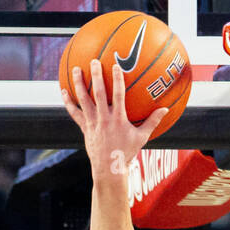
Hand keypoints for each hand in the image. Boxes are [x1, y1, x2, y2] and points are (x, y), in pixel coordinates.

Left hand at [62, 59, 168, 179]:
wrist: (109, 168)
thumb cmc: (127, 152)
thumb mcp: (142, 137)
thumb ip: (152, 121)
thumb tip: (166, 109)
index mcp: (118, 119)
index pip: (118, 95)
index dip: (117, 80)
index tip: (115, 66)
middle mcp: (104, 118)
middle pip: (98, 93)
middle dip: (96, 76)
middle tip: (94, 61)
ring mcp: (92, 122)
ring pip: (83, 100)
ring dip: (79, 84)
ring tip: (76, 69)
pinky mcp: (85, 127)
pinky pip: (74, 113)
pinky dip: (68, 102)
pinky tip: (64, 91)